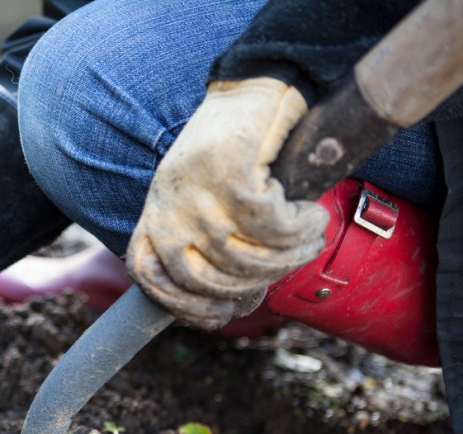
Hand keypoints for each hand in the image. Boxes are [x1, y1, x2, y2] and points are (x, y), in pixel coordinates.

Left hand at [127, 77, 328, 329]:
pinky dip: (301, 226)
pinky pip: (273, 226)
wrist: (250, 92)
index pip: (151, 280)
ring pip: (246, 257)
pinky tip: (311, 215)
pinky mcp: (231, 177)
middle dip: (257, 282)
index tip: (227, 312)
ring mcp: (197, 196)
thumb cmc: (229, 154)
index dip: (187, 308)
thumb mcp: (198, 202)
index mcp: (154, 218)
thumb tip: (226, 307)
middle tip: (290, 262)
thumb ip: (200, 246)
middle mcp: (167, 210)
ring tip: (309, 239)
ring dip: (289, 255)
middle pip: (209, 280)